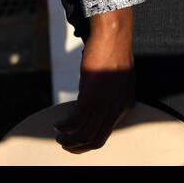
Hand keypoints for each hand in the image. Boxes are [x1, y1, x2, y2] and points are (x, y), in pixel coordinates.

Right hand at [53, 8, 135, 152]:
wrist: (114, 36)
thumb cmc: (115, 51)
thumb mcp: (119, 77)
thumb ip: (114, 92)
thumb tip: (101, 97)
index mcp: (125, 105)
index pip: (107, 133)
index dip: (90, 138)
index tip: (78, 136)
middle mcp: (116, 109)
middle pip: (96, 140)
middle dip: (79, 147)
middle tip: (66, 144)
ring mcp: (104, 105)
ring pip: (85, 136)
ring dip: (69, 141)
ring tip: (60, 137)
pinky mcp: (90, 98)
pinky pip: (75, 123)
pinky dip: (64, 127)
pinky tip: (58, 124)